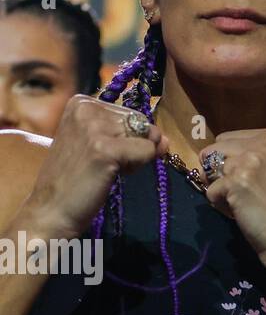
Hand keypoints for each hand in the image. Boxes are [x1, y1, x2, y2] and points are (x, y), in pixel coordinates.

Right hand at [21, 96, 166, 238]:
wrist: (50, 211)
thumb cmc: (75, 179)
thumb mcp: (99, 144)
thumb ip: (132, 134)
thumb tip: (165, 139)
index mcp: (81, 103)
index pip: (131, 114)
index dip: (127, 137)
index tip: (101, 152)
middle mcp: (86, 109)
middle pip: (141, 123)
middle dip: (133, 146)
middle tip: (104, 164)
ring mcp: (94, 128)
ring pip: (147, 137)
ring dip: (135, 157)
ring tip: (105, 169)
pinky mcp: (106, 148)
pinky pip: (148, 151)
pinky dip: (139, 166)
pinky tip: (112, 175)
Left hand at [200, 128, 265, 278]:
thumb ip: (255, 155)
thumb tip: (216, 157)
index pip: (228, 139)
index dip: (231, 162)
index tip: (253, 180)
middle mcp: (264, 141)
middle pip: (214, 150)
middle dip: (221, 172)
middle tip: (244, 192)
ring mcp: (250, 159)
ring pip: (208, 169)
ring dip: (219, 188)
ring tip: (242, 201)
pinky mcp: (236, 180)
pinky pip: (209, 191)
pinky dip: (219, 205)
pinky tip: (241, 212)